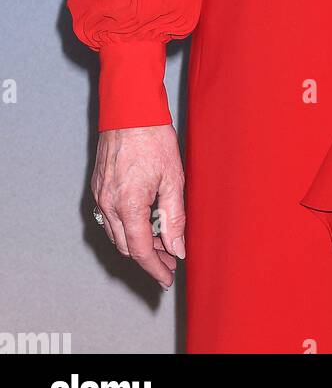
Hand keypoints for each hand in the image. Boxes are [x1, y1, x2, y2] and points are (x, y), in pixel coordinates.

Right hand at [91, 125, 184, 288]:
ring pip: (117, 234)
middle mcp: (108, 204)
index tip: (167, 278)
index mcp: (128, 204)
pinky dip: (127, 226)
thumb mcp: (173, 178)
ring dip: (137, 242)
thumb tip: (178, 248)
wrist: (130, 109)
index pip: (140, 250)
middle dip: (149, 257)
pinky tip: (145, 221)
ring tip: (162, 241)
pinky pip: (110, 218)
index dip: (155, 268)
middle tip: (171, 259)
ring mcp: (100, 196)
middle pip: (126, 246)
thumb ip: (174, 217)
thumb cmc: (153, 137)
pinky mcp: (98, 187)